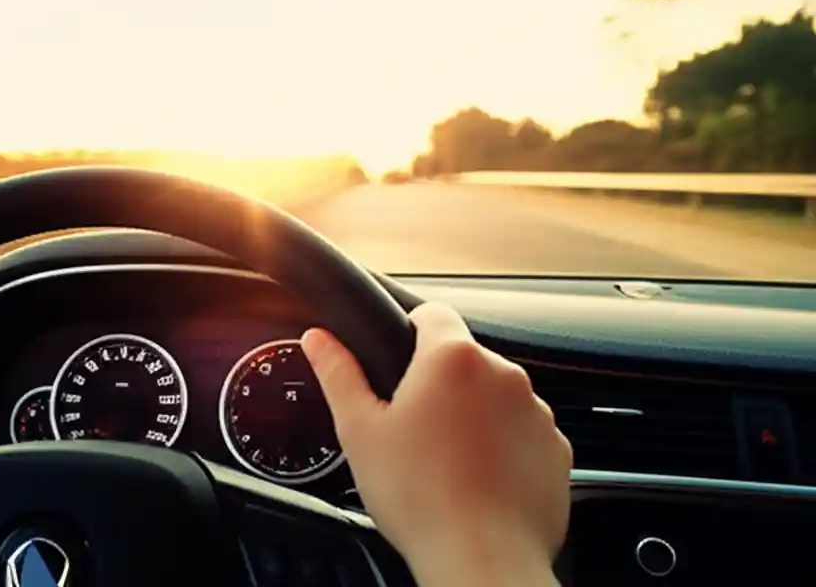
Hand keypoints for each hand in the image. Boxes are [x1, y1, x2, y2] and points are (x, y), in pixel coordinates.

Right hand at [301, 303, 570, 586]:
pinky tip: (475, 480)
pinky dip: (502, 448)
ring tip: (443, 462)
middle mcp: (503, 375)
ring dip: (473, 416)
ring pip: (495, 397)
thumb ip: (338, 373)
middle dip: (438, 384)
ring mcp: (537, 412)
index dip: (409, 331)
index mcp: (452, 359)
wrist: (481, 560)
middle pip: (463, 359)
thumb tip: (318, 339)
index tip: (398, 362)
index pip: (432, 314)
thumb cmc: (419, 498)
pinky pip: (522, 434)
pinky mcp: (556, 449)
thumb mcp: (359, 430)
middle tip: (410, 428)